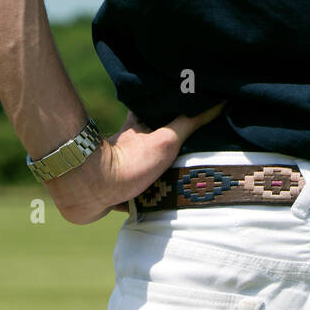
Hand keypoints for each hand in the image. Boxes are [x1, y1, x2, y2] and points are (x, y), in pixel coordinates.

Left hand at [44, 101, 228, 224]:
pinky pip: (132, 198)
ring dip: (154, 177)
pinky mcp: (112, 195)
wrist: (90, 190)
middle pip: (146, 142)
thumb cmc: (128, 160)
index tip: (180, 105)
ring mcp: (117, 170)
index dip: (163, 106)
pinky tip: (153, 209)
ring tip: (176, 184)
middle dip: (164, 147)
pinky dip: (142, 202)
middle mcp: (125, 146)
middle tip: (185, 152)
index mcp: (136, 128)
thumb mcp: (167, 140)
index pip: (149, 109)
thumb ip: (190, 122)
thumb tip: (219, 101)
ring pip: (139, 170)